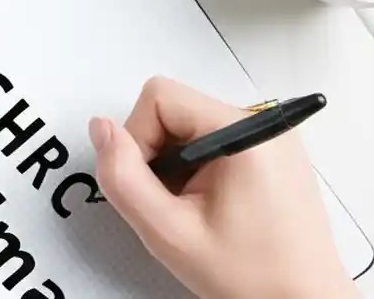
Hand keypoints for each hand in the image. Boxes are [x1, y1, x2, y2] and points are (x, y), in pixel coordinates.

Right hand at [89, 78, 356, 298]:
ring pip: (191, 126)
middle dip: (159, 156)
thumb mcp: (168, 232)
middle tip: (175, 207)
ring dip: (179, 166)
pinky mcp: (274, 152)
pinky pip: (216, 140)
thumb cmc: (249, 277)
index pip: (159, 97)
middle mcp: (265, 122)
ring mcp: (273, 136)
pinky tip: (214, 207)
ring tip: (197, 211)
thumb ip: (123, 176)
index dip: (138, 139)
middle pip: (175, 109)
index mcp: (245, 131)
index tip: (152, 189)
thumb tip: (100, 128)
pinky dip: (200, 170)